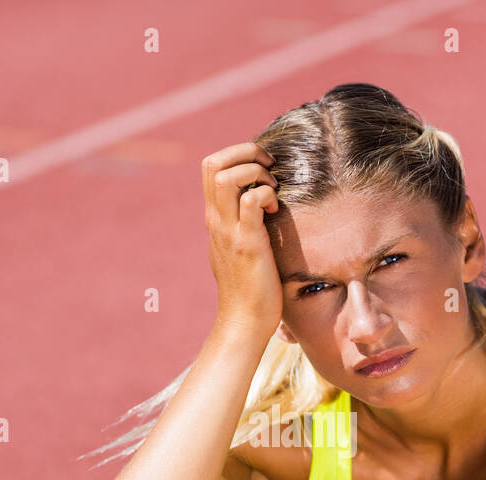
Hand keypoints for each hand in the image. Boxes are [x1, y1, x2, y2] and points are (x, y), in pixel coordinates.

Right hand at [201, 141, 282, 339]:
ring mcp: (229, 232)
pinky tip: (275, 211)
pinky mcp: (247, 244)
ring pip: (226, 176)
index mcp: (214, 218)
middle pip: (212, 163)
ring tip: (271, 189)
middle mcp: (216, 220)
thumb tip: (256, 206)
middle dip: (244, 153)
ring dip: (254, 172)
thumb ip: (240, 224)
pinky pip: (252, 201)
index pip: (210, 166)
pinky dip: (266, 195)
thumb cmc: (249, 287)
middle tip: (269, 169)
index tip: (262, 169)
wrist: (244, 321)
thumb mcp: (238, 248)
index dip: (236, 155)